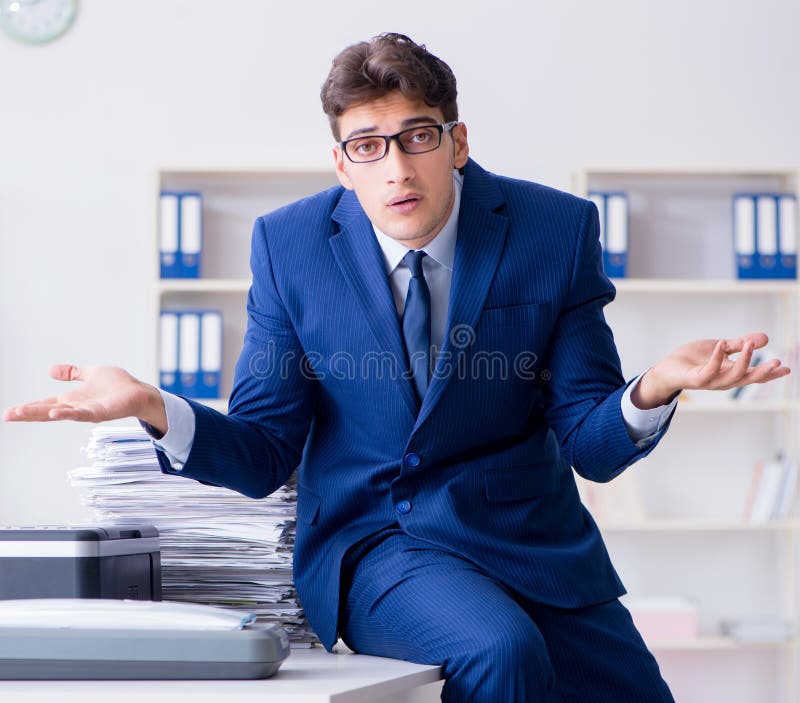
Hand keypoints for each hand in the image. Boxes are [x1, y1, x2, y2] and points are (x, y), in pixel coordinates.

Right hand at [2, 364, 167, 432]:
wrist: (139, 392)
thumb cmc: (119, 385)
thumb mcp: (90, 373)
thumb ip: (72, 372)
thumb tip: (50, 370)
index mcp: (72, 400)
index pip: (45, 404)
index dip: (28, 407)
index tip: (9, 412)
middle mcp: (76, 408)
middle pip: (47, 411)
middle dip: (27, 413)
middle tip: (7, 415)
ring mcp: (87, 412)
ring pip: (60, 414)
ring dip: (40, 414)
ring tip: (21, 414)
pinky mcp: (100, 413)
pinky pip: (82, 414)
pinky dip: (69, 414)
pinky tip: (56, 413)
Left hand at [632, 332, 790, 409]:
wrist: (667, 369)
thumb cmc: (693, 360)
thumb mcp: (720, 348)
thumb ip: (739, 344)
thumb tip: (764, 338)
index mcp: (731, 373)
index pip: (754, 375)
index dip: (771, 373)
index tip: (787, 369)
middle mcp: (723, 380)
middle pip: (748, 379)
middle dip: (763, 372)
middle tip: (778, 362)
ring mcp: (710, 381)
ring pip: (732, 376)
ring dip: (743, 360)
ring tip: (749, 344)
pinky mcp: (696, 379)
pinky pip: (709, 370)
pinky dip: (716, 357)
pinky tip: (721, 344)